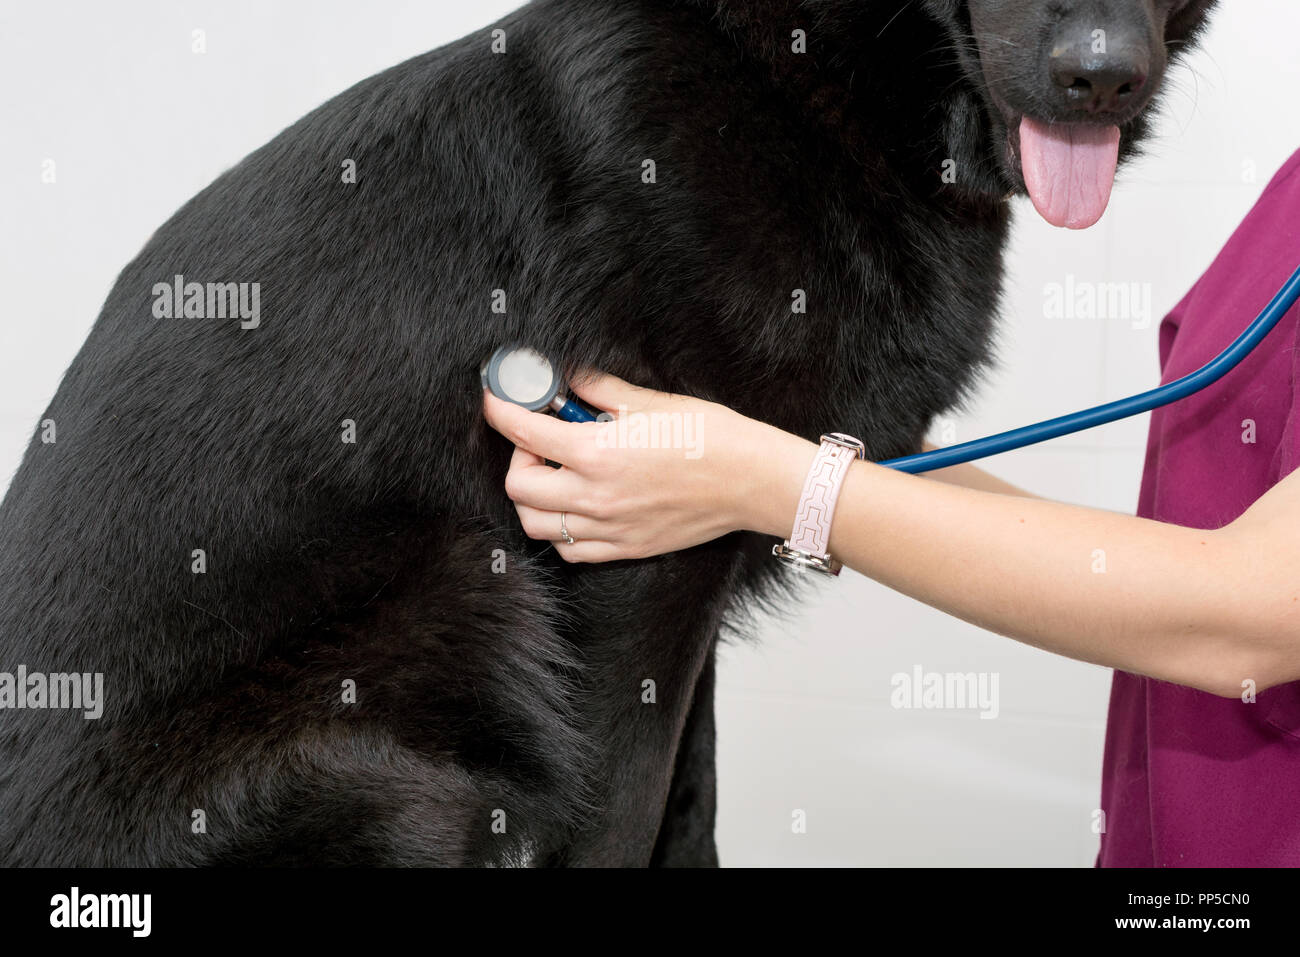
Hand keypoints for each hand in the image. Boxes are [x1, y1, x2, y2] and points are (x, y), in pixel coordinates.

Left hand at [482, 372, 813, 561]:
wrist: (752, 480)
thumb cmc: (711, 436)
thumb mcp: (651, 401)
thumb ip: (600, 389)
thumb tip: (570, 377)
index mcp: (597, 454)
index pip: (523, 431)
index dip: (500, 410)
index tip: (495, 399)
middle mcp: (595, 497)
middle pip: (519, 487)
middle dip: (519, 457)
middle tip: (541, 439)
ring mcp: (609, 529)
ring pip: (537, 525)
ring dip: (535, 498)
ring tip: (558, 475)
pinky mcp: (625, 548)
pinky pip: (570, 549)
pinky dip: (561, 529)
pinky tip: (578, 505)